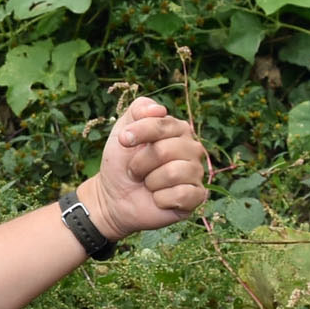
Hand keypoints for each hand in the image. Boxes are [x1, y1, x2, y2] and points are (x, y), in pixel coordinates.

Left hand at [77, 97, 211, 236]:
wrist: (113, 199)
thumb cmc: (121, 164)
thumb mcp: (122, 131)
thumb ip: (138, 110)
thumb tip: (159, 109)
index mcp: (178, 130)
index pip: (163, 123)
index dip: (139, 132)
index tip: (123, 141)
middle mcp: (192, 149)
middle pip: (165, 150)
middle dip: (140, 163)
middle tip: (135, 171)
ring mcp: (196, 173)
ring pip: (173, 173)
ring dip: (150, 182)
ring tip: (147, 184)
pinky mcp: (196, 197)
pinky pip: (181, 195)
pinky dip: (161, 199)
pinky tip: (157, 199)